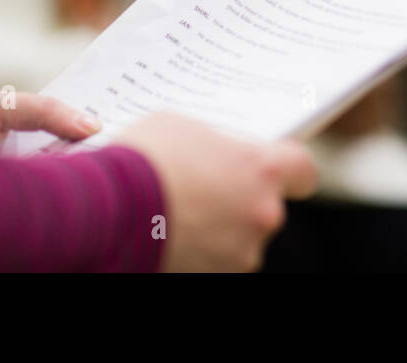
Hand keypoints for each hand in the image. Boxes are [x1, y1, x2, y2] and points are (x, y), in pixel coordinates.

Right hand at [113, 113, 317, 271]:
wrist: (103, 210)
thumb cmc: (143, 159)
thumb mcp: (182, 128)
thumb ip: (214, 143)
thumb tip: (217, 153)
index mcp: (262, 171)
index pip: (302, 171)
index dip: (289, 170)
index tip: (277, 171)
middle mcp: (262, 215)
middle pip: (265, 207)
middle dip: (239, 200)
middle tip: (203, 189)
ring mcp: (239, 254)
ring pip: (238, 239)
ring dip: (217, 229)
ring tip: (176, 213)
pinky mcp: (213, 279)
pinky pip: (213, 261)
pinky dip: (197, 251)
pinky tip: (168, 234)